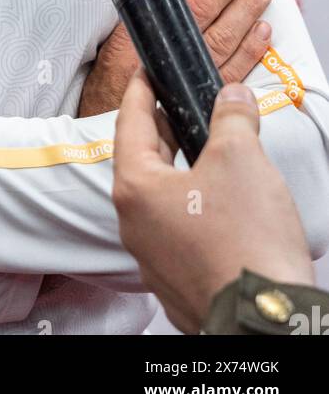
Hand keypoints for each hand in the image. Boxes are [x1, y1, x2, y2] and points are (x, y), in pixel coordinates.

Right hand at [78, 0, 272, 117]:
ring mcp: (186, 75)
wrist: (110, 118)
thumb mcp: (113, 33)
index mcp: (136, 34)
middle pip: (201, 12)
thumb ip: (137, 7)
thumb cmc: (111, 74)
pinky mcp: (202, 95)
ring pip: (222, 38)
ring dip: (245, 11)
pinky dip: (250, 51)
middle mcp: (163, 53)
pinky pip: (232, 70)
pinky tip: (262, 32)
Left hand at [112, 69, 313, 332]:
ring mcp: (154, 258)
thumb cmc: (245, 244)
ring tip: (208, 149)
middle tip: (179, 104)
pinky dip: (193, 207)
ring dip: (182, 170)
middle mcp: (135, 226)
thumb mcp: (241, 158)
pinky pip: (178, 231)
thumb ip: (232, 118)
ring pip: (162, 198)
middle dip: (163, 129)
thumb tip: (233, 98)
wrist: (265, 320)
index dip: (140, 91)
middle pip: (143, 160)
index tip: (145, 73)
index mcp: (136, 189)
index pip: (130, 123)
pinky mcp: (179, 281)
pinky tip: (220, 201)